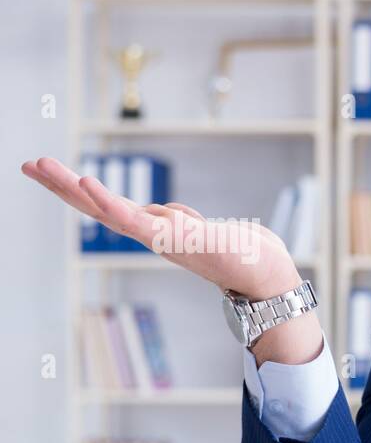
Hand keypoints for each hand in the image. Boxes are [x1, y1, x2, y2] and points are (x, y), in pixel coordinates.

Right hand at [22, 156, 321, 364]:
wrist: (269, 278)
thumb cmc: (240, 254)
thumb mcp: (201, 229)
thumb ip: (178, 219)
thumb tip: (160, 211)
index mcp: (156, 232)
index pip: (110, 207)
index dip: (78, 191)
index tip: (47, 171)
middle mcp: (154, 236)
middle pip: (99, 208)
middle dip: (62, 188)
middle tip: (28, 164)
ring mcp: (163, 239)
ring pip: (110, 212)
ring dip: (75, 189)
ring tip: (44, 167)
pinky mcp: (179, 239)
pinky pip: (137, 221)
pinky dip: (111, 204)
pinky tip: (88, 185)